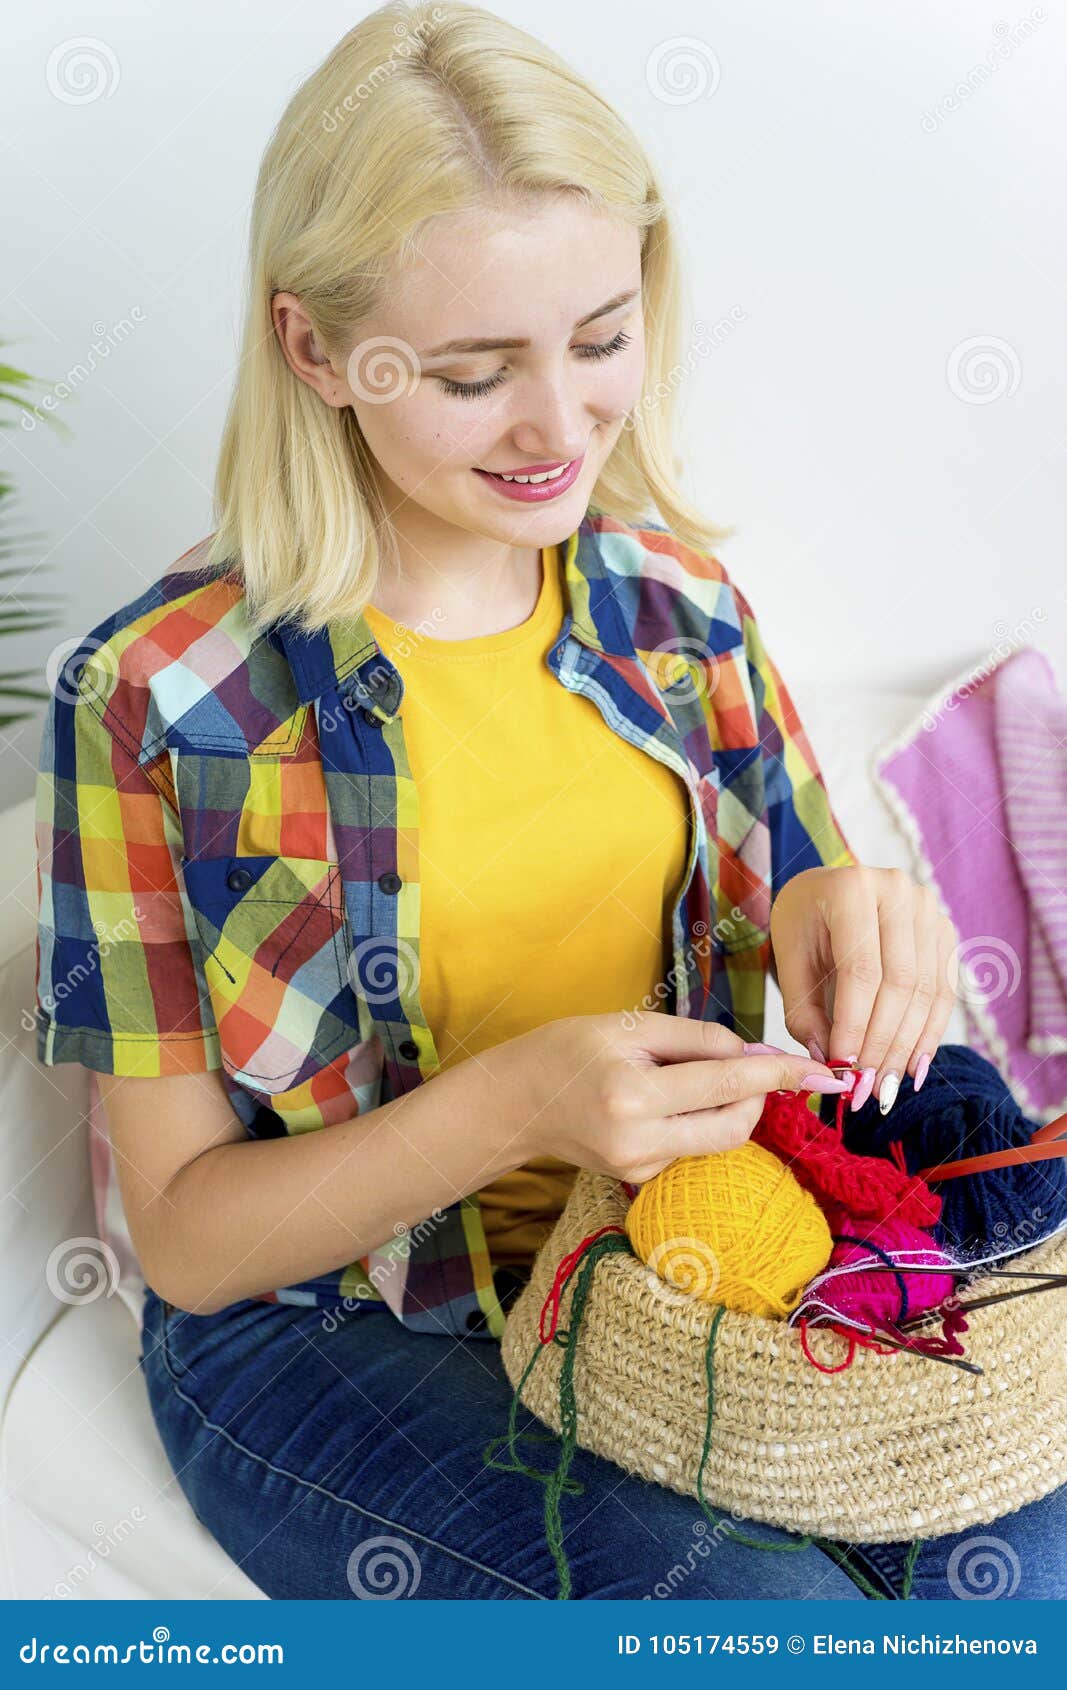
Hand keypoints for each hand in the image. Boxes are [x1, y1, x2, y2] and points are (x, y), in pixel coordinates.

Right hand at [517, 1013, 850, 1183]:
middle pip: (734, 1125)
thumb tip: (757, 1054)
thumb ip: (698, 1040)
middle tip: (751, 1062)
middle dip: (756, 1094)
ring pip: (718, 1141)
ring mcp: (638, 1169)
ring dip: (728, 1107)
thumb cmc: (568, 1050)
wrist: (515, 1102)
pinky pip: (691, 1149)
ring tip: (692, 1075)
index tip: (822, 1072)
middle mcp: (638, 1142)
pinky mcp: (639, 1181)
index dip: (778, 1074)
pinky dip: (696, 1121)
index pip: (726, 1085)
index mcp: (633, 1096)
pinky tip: (665, 1101)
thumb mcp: (630, 1027)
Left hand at [769, 864, 958, 1114]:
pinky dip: (928, 1034)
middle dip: (884, 1044)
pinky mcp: (946, 933)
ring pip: (926, 992)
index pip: (861, 970)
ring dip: (907, 1047)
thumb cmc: (803, 924)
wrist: (828, 890)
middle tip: (868, 1089)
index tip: (844, 1067)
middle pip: (900, 983)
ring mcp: (930, 910)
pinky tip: (912, 1068)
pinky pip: (943, 992)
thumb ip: (805, 1012)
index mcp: (852, 888)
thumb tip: (832, 1064)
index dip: (855, 1024)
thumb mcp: (790, 961)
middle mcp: (899, 892)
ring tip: (887, 1088)